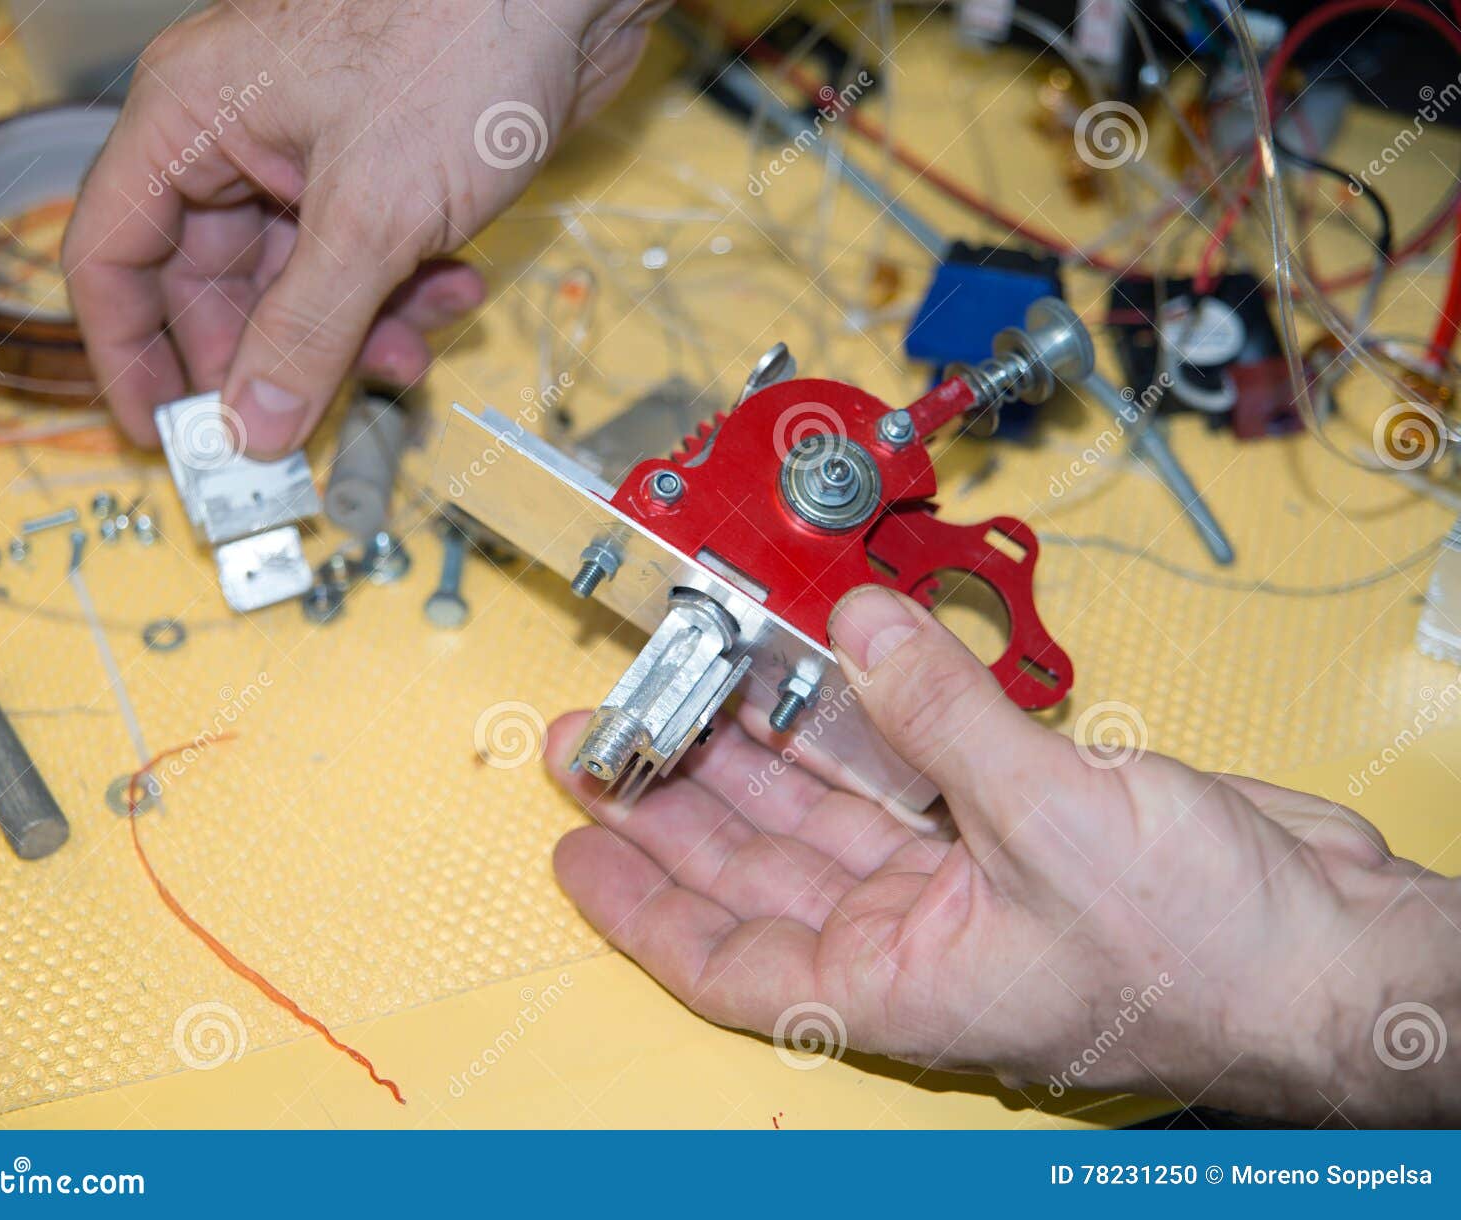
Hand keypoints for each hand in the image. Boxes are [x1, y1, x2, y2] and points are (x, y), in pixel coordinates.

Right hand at [63, 0, 664, 455]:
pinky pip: (369, 270)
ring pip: (303, 292)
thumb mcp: (372, 213)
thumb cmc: (460, 45)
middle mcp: (241, 141)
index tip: (163, 439)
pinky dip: (408, 299)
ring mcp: (316, 163)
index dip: (127, 356)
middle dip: (268, 363)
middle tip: (302, 432)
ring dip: (358, 338)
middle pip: (213, 289)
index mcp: (192, 120)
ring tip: (414, 347)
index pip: (113, 256)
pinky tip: (458, 290)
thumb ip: (307, 329)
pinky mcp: (387, 180)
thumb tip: (253, 425)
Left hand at [548, 585, 1459, 1124]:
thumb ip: (942, 718)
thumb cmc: (1210, 955)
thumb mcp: (1051, 825)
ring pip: (829, 806)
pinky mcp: (1016, 818)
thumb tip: (860, 632)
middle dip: (678, 800)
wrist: (1346, 952)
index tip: (574, 852)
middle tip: (607, 735)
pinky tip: (820, 665)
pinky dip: (868, 715)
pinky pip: (911, 762)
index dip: (641, 908)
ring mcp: (966, 874)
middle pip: (760, 866)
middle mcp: (918, 933)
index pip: (729, 961)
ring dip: (759, 748)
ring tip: (685, 686)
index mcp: (900, 980)